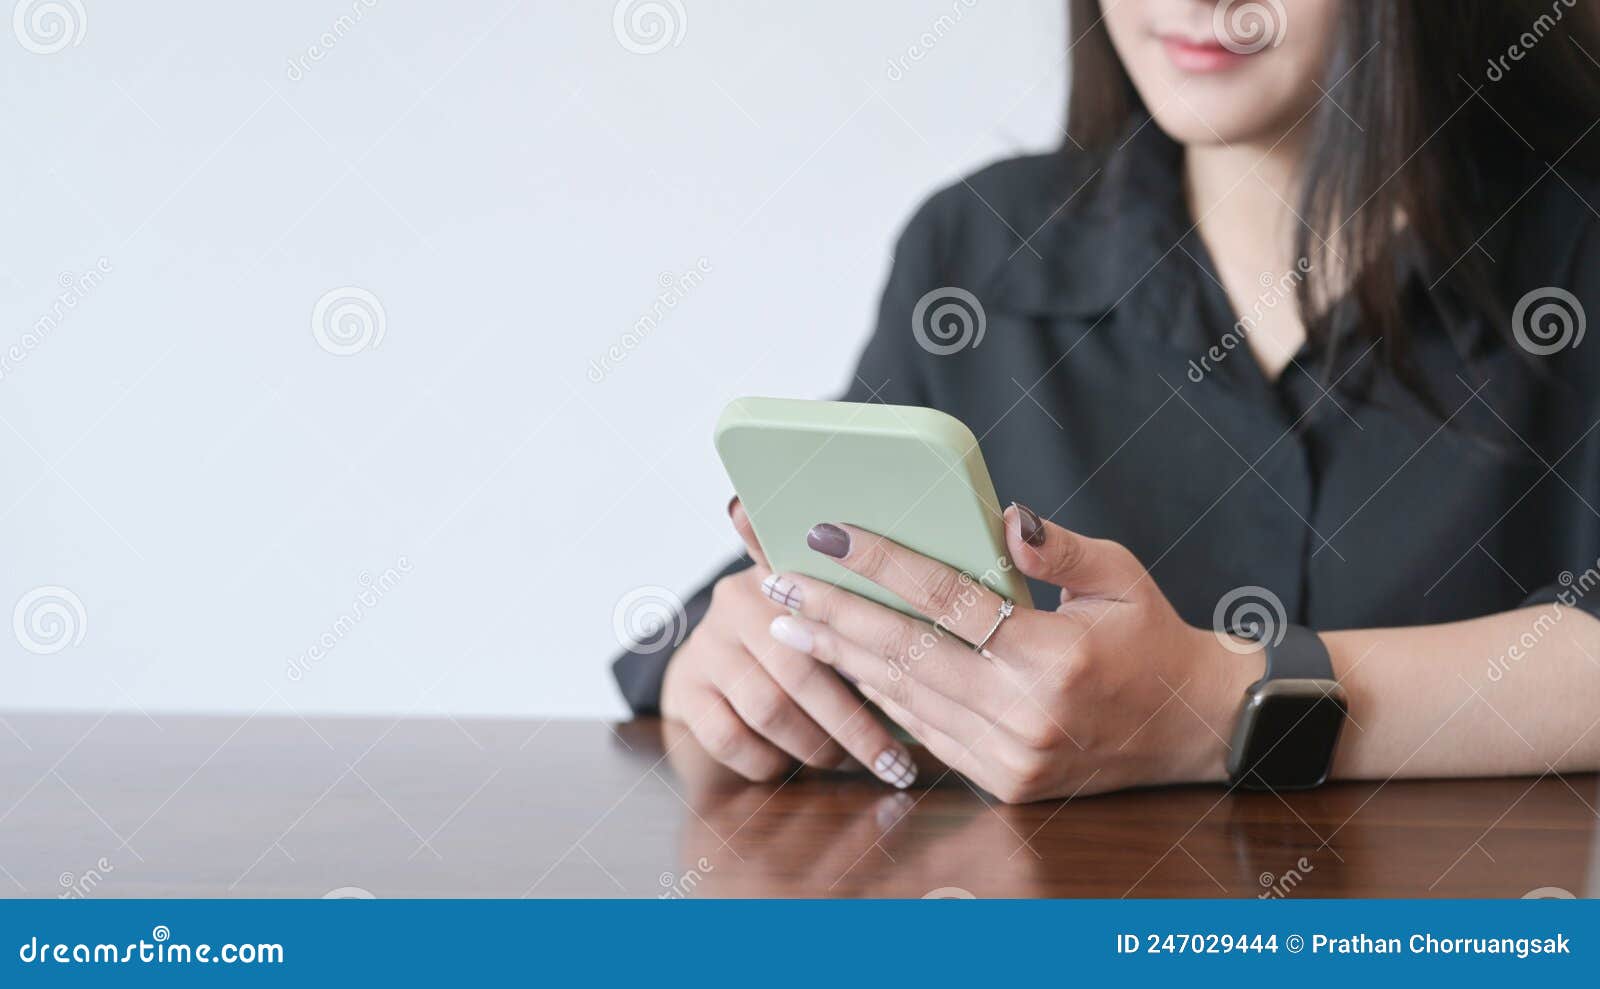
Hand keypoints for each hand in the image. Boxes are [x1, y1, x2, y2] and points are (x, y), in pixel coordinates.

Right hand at [659, 499, 920, 786]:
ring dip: (814, 746)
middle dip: (854, 724)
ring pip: (767, 708)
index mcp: (783, 569)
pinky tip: (787, 765)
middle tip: (891, 762)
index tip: (921, 696)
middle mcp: (737, 599)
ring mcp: (706, 644)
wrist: (707, 667)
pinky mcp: (684, 689)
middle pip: (801, 667)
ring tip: (845, 763)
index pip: (830, 605)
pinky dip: (766, 761)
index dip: (875, 652)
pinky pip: (728, 737)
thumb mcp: (823, 615)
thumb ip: (862, 617)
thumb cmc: (792, 643)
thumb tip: (935, 634)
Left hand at [758, 505, 1260, 801]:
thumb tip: (1002, 517)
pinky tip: (841, 667)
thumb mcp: (1120, 576)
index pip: (947, 600)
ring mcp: (1011, 757)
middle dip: (833, 614)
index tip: (831, 531)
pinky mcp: (1004, 783)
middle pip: (906, 653)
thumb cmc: (1152, 640)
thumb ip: (1058, 547)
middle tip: (775, 582)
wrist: (1193, 730)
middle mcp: (1025, 713)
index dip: (883, 562)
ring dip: (841, 658)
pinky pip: (925, 734)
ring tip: (789, 623)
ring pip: (904, 699)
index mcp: (1054, 656)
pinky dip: (880, 697)